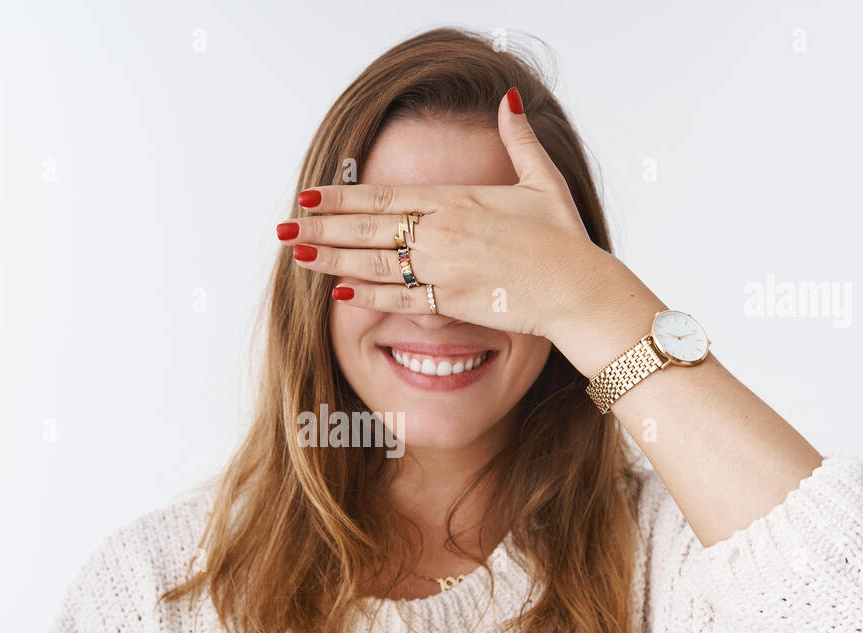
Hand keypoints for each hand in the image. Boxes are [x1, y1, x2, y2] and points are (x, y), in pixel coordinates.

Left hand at [276, 88, 663, 375]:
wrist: (579, 290)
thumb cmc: (564, 240)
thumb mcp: (543, 181)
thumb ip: (519, 140)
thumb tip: (509, 100)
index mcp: (457, 200)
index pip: (384, 193)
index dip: (340, 194)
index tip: (308, 194)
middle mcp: (443, 232)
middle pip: (368, 225)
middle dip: (321, 225)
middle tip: (284, 226)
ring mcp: (444, 268)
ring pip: (373, 262)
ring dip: (331, 258)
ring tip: (297, 254)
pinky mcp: (451, 302)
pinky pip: (399, 298)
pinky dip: (367, 296)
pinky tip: (338, 293)